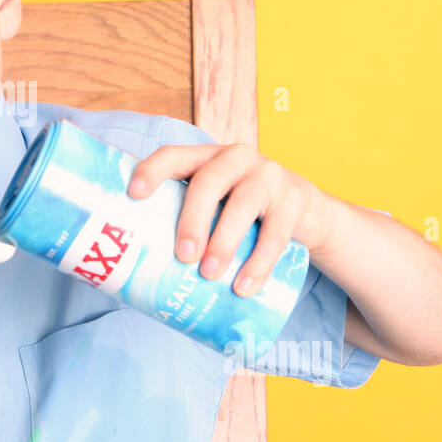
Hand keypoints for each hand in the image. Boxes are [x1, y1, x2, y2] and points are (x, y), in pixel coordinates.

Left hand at [126, 143, 335, 296]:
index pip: (174, 155)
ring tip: (210, 274)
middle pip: (209, 182)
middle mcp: (236, 159)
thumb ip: (188, 220)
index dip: (152, 170)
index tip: (134, 195)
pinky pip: (276, 233)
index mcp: (207, 158)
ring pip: (243, 205)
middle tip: (182, 256)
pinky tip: (244, 286)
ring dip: (224, 242)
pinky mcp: (295, 200)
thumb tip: (140, 270)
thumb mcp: (218, 204)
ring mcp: (269, 176)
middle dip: (192, 219)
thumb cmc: (245, 213)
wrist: (307, 213)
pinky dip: (259, 263)